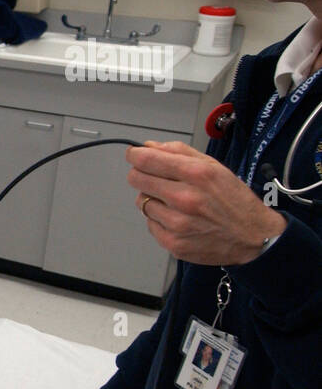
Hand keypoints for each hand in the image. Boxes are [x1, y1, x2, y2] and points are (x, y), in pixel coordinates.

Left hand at [126, 141, 286, 264]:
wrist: (253, 237)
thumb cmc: (234, 200)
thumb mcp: (214, 166)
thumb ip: (179, 152)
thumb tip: (148, 146)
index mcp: (196, 174)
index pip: (146, 159)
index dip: (135, 155)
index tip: (135, 155)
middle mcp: (185, 198)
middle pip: (136, 179)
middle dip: (142, 175)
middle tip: (157, 179)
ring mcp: (177, 223)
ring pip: (141, 202)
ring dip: (153, 199)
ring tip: (176, 203)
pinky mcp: (172, 242)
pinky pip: (149, 223)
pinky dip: (159, 219)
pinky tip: (179, 219)